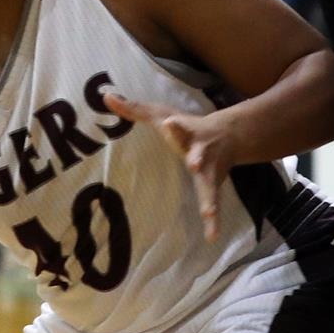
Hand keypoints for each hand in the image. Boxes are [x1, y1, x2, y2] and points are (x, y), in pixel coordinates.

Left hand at [104, 92, 234, 241]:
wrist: (229, 135)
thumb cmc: (187, 124)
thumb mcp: (161, 114)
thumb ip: (133, 108)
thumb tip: (105, 95)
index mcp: (186, 133)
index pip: (179, 127)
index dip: (175, 127)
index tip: (170, 124)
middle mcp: (200, 151)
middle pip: (199, 154)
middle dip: (198, 158)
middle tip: (194, 162)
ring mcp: (208, 171)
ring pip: (209, 184)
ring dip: (209, 198)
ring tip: (209, 213)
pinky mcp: (213, 186)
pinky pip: (213, 203)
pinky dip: (213, 221)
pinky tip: (212, 237)